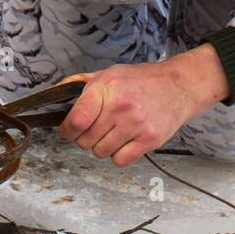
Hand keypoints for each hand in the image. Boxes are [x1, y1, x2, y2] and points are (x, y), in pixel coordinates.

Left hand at [57, 45, 229, 166]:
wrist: (179, 86)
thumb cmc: (142, 80)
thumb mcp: (109, 73)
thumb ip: (81, 84)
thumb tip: (55, 93)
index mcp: (106, 88)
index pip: (76, 121)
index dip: (67, 130)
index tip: (70, 130)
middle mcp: (120, 106)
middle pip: (85, 140)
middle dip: (85, 137)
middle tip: (95, 129)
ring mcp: (136, 124)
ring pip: (101, 152)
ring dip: (102, 146)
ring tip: (113, 132)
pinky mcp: (150, 139)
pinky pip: (120, 161)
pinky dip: (118, 155)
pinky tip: (125, 141)